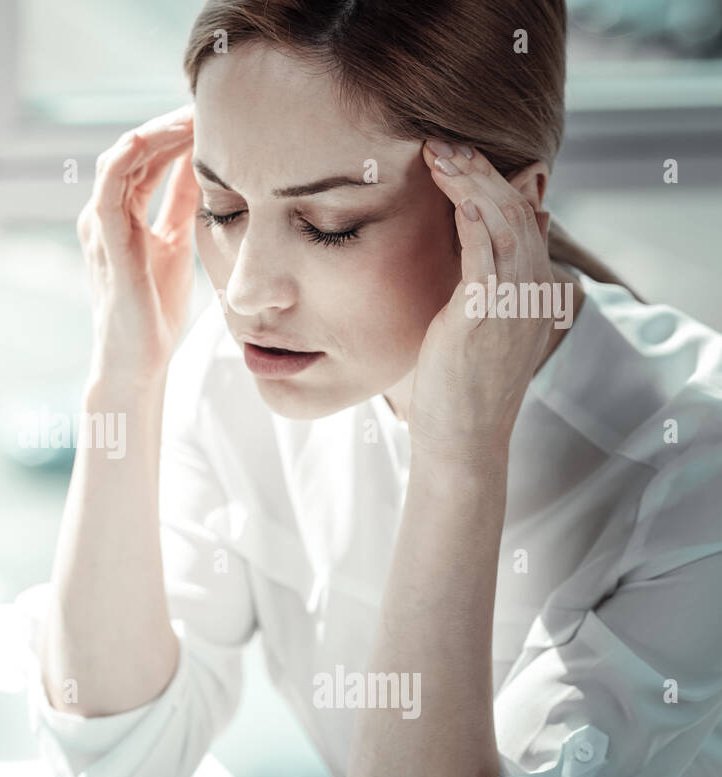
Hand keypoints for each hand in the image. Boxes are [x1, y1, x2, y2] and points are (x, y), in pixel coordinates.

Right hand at [76, 104, 199, 386]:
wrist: (140, 361)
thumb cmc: (156, 310)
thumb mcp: (176, 244)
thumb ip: (181, 207)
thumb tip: (204, 169)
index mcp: (122, 215)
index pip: (146, 157)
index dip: (175, 133)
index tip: (212, 117)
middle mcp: (105, 215)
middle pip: (133, 151)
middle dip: (169, 125)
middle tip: (207, 107)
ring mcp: (101, 227)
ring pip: (120, 160)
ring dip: (155, 134)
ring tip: (191, 117)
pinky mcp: (107, 244)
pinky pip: (108, 190)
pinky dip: (126, 158)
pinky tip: (149, 138)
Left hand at [405, 141, 557, 469]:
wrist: (461, 437)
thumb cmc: (457, 383)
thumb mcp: (476, 320)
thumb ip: (484, 277)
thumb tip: (495, 232)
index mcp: (533, 288)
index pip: (521, 216)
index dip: (491, 180)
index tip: (454, 155)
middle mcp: (534, 290)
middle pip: (515, 211)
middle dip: (478, 172)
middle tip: (441, 143)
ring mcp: (515, 303)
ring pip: (503, 225)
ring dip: (471, 185)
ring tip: (440, 156)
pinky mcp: (489, 316)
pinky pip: (488, 258)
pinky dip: (475, 223)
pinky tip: (457, 197)